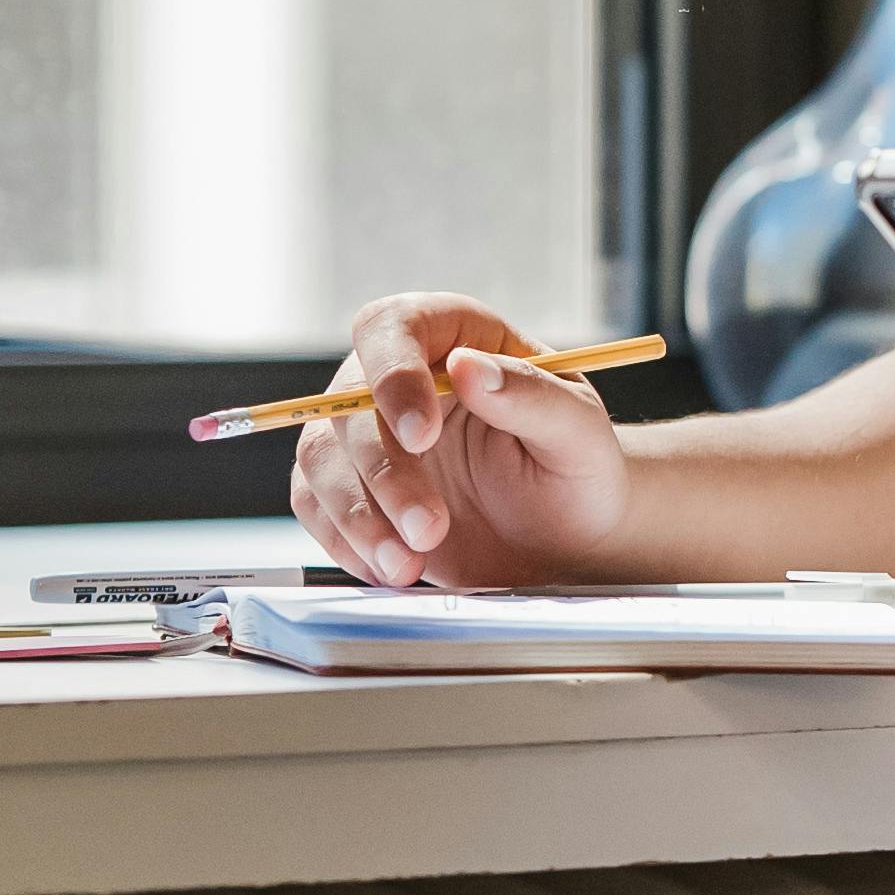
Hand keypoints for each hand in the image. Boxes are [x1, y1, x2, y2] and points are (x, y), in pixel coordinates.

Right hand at [293, 297, 636, 585]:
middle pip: (349, 404)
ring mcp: (367, 432)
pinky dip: (345, 541)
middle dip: (385, 472)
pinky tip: (391, 567)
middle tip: (430, 527)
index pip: (394, 327)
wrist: (564, 537)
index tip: (421, 434)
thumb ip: (532, 396)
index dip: (393, 373)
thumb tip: (468, 368)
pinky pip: (314, 505)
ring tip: (408, 564)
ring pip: (320, 458)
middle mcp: (398, 376)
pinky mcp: (350, 487)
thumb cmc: (576, 471)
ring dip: (357, 516)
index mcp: (455, 337)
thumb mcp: (579, 433)